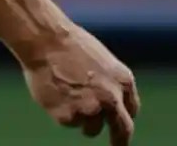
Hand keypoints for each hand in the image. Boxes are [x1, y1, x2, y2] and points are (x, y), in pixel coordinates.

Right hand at [21, 25, 140, 145]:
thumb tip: (109, 103)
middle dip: (119, 141)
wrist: (45, 41)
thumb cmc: (68, 45)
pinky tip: (54, 93)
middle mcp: (111, 99)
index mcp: (123, 80)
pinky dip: (61, 112)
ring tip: (65, 96)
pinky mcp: (69, 116)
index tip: (119, 126)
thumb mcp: (101, 61)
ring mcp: (90, 109)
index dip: (123, 117)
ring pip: (90, 128)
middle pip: (123, 129)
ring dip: (80, 119)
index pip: (131, 109)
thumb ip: (109, 83)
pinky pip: (68, 122)